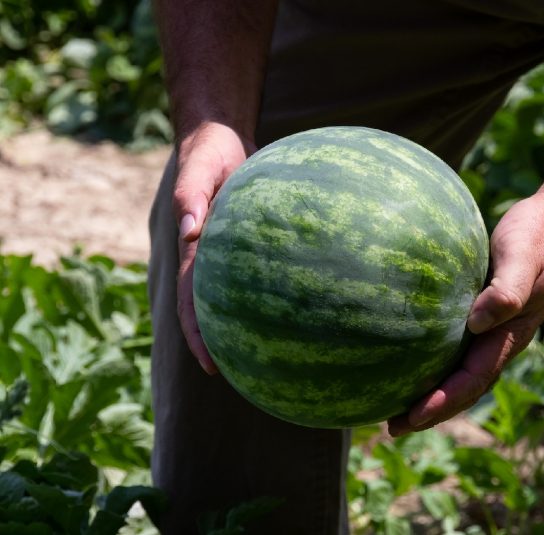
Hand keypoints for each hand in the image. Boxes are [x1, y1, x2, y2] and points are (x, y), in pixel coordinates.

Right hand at [174, 122, 256, 373]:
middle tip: (244, 375)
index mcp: (195, 248)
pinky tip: (301, 302)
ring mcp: (231, 248)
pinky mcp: (253, 238)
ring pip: (239, 292)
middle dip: (225, 342)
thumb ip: (191, 197)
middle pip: (215, 308)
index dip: (199, 336)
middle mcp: (212, 255)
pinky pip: (263, 268)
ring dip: (248, 321)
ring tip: (274, 352)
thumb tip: (190, 231)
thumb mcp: (198, 169)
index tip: (211, 366)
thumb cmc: (207, 150)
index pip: (194, 302)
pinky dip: (274, 288)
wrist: (222, 134)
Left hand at [387, 191, 543, 435]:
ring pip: (460, 371)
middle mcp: (499, 339)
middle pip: (465, 386)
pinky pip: (454, 345)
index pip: (473, 378)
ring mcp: (491, 329)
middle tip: (394, 427)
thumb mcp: (522, 259)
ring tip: (396, 406)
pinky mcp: (480, 312)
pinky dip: (433, 361)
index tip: (413, 417)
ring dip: (432, 392)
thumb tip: (477, 323)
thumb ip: (506, 291)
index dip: (444, 401)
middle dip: (432, 410)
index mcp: (511, 335)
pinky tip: (408, 358)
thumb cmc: (536, 238)